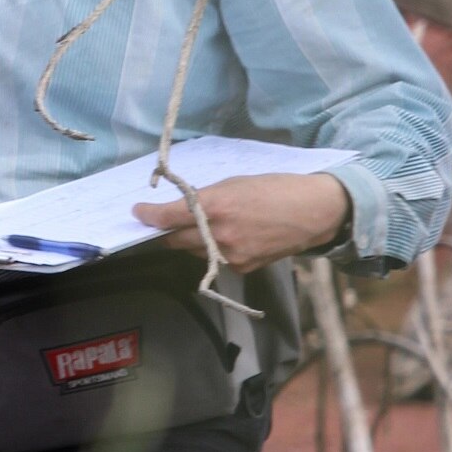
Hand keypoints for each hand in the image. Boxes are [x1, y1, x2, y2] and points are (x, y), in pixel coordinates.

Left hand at [132, 173, 349, 274]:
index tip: (138, 213)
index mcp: (215, 206)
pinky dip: (214, 250)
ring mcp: (230, 255)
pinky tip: (230, 237)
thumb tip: (182, 208)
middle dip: (166, 232)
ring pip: (194, 251)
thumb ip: (206, 198)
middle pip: (175, 240)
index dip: (149, 216)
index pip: (168, 217)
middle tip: (162, 222)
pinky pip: (215, 260)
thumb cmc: (275, 189)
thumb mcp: (235, 183)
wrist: (313, 212)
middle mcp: (219, 234)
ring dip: (191, 240)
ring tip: (206, 226)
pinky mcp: (242, 268)